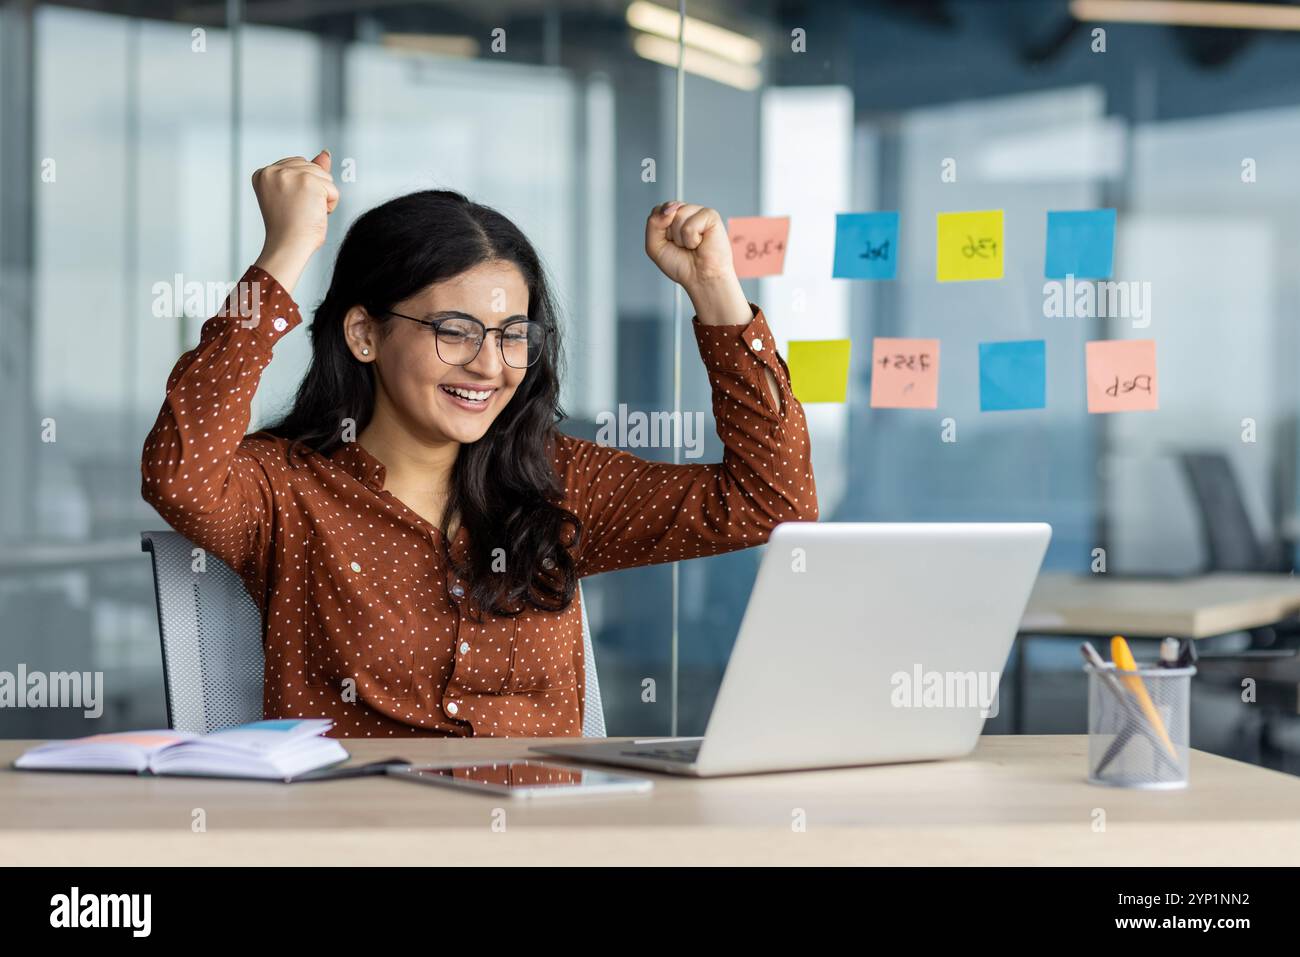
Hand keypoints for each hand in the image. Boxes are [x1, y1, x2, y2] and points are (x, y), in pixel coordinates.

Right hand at [252, 150, 338, 292]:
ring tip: (307, 213)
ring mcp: (290, 174)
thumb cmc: (291, 228)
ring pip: (324, 177)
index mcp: (263, 173)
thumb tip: (325, 153)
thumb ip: (309, 171)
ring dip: (322, 198)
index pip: (297, 165)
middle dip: (314, 191)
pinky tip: (315, 214)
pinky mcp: (307, 181)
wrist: (288, 247)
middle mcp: (273, 170)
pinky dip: (330, 205)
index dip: (302, 188)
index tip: (289, 206)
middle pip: (312, 168)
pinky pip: (333, 189)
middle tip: (299, 211)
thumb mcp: (297, 195)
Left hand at [644, 201, 736, 294]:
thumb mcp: (655, 245)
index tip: (670, 242)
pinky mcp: (711, 216)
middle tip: (682, 245)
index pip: (658, 210)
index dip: (660, 230)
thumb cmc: (681, 265)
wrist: (700, 279)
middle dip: (670, 234)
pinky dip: (692, 240)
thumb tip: (670, 209)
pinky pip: (690, 225)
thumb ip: (653, 223)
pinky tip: (700, 243)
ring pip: (678, 216)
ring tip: (692, 245)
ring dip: (681, 238)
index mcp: (674, 216)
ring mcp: (699, 212)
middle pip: (667, 210)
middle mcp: (687, 211)